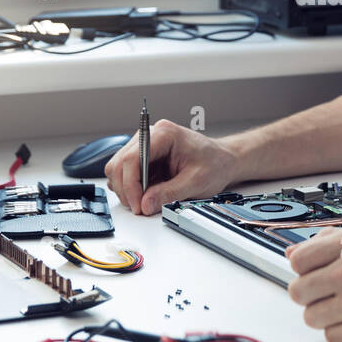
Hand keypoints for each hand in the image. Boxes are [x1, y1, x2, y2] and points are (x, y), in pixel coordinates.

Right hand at [104, 119, 240, 215]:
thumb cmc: (215, 163)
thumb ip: (169, 193)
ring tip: (144, 202)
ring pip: (118, 169)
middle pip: (119, 163)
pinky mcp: (145, 157)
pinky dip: (131, 188)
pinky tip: (147, 194)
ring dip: (127, 189)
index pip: (132, 158)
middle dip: (127, 190)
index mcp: (164, 134)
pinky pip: (126, 173)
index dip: (131, 185)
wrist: (224, 160)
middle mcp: (150, 136)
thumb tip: (146, 204)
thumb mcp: (196, 182)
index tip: (138, 204)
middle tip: (140, 208)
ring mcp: (145, 145)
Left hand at [286, 224, 341, 341]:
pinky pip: (331, 337)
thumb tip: (293, 251)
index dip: (306, 269)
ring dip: (328, 316)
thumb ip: (335, 242)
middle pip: (299, 290)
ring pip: (311, 317)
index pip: (298, 259)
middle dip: (314, 294)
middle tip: (337, 294)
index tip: (316, 273)